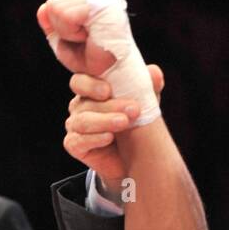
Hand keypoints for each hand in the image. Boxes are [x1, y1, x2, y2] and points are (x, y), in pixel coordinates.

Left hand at [37, 0, 119, 78]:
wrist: (110, 71)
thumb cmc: (91, 56)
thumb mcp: (64, 39)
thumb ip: (51, 23)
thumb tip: (43, 8)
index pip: (52, 5)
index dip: (60, 28)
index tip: (81, 36)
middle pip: (52, 6)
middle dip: (63, 29)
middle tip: (85, 38)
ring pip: (56, 10)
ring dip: (68, 32)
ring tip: (88, 37)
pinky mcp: (101, 3)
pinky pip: (66, 16)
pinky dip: (72, 33)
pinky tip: (89, 36)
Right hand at [64, 64, 164, 189]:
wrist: (130, 156)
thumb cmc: (132, 122)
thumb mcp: (144, 101)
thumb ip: (148, 86)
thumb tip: (154, 73)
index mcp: (90, 90)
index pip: (79, 81)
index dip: (90, 84)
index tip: (109, 90)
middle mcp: (79, 106)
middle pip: (84, 102)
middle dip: (110, 105)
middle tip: (133, 109)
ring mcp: (74, 126)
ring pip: (82, 121)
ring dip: (104, 121)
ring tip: (124, 123)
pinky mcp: (74, 145)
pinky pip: (79, 141)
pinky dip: (95, 138)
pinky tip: (109, 137)